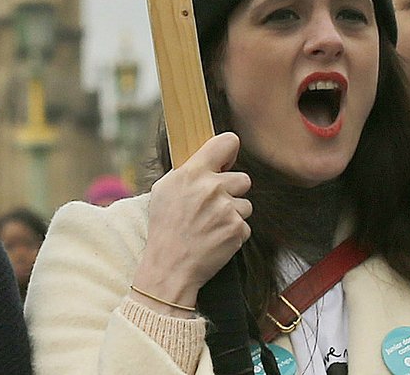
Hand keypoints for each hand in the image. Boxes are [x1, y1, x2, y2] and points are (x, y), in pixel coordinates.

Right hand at [131, 131, 252, 307]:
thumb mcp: (164, 190)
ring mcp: (227, 209)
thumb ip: (186, 172)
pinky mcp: (237, 230)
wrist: (170, 267)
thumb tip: (204, 161)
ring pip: (245, 204)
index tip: (226, 162)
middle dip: (233, 191)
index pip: (227, 142)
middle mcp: (212, 188)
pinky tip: (216, 238)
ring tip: (212, 225)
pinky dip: (234, 233)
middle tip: (215, 205)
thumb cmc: (165, 229)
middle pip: (243, 178)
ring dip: (234, 214)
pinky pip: (245, 225)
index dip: (229, 151)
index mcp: (193, 173)